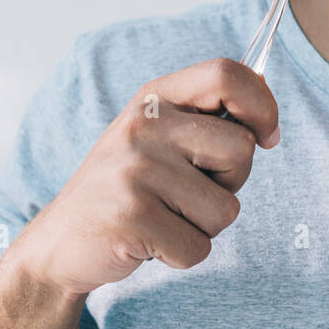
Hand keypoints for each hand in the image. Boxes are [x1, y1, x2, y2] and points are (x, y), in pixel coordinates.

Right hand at [7, 58, 279, 296]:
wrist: (60, 241)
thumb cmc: (126, 189)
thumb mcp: (157, 138)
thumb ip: (205, 122)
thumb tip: (266, 124)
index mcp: (156, 99)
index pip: (227, 74)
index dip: (262, 105)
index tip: (268, 136)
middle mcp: (143, 126)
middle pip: (241, 151)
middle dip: (230, 182)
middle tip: (187, 192)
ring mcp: (135, 170)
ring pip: (225, 209)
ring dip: (203, 226)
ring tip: (162, 217)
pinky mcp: (133, 217)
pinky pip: (199, 247)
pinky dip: (182, 254)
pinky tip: (148, 242)